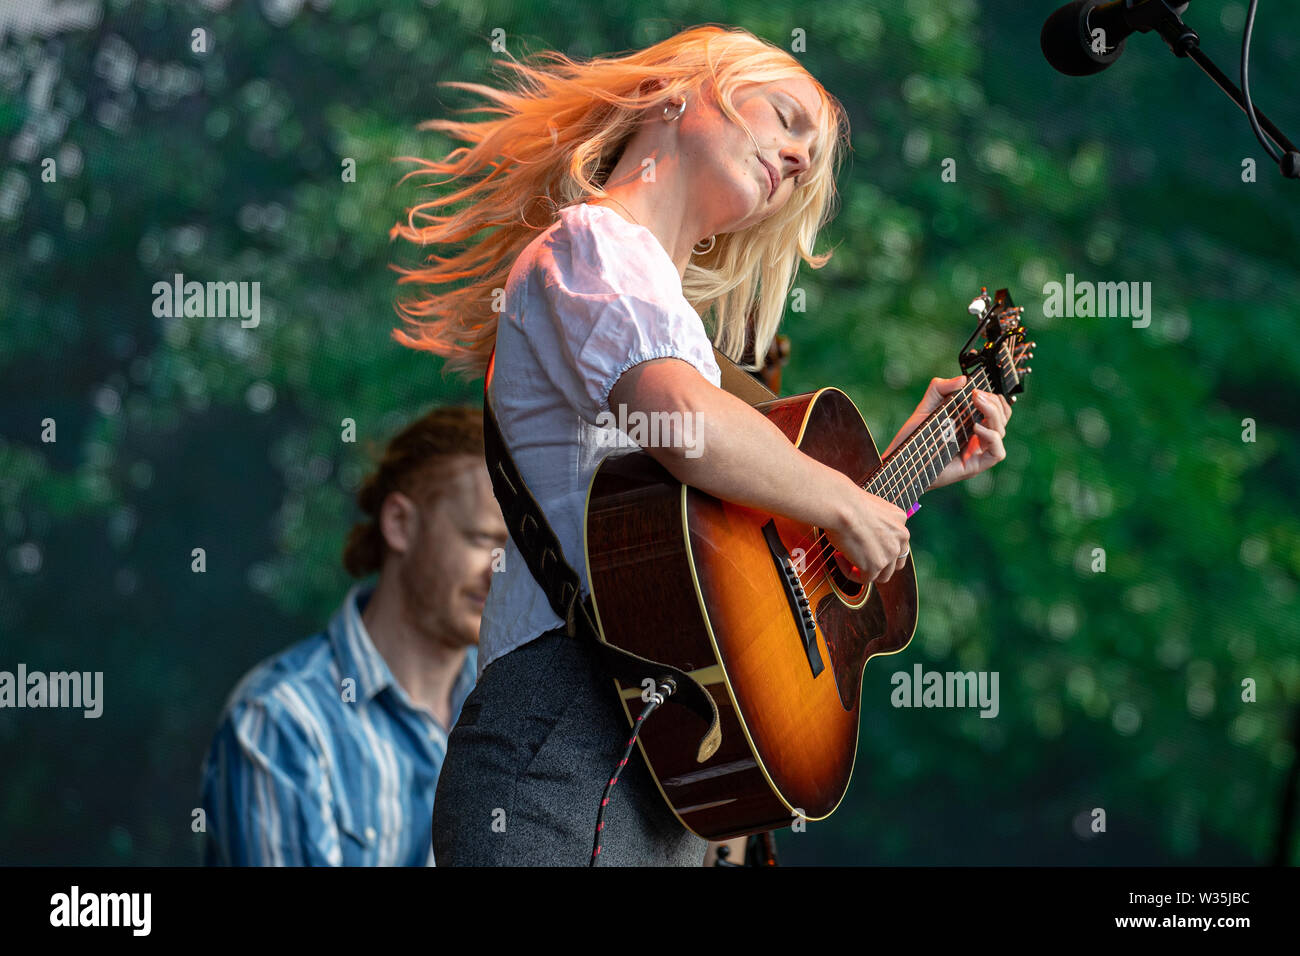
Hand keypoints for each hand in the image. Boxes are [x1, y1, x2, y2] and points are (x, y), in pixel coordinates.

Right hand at [823, 482, 910, 584]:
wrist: (841, 505)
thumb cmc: (847, 502)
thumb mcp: (870, 508)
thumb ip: (875, 522)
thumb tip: (864, 533)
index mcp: (900, 519)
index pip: (899, 542)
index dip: (881, 547)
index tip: (864, 544)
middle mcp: (901, 537)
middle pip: (895, 562)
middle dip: (877, 564)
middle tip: (857, 557)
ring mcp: (890, 552)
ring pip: (882, 575)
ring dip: (864, 570)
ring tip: (845, 557)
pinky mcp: (876, 565)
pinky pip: (864, 579)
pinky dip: (849, 572)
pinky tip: (838, 558)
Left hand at [887, 376, 1011, 490]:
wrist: (903, 457)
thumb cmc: (915, 435)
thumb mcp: (927, 405)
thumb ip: (940, 388)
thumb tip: (963, 379)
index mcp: (972, 423)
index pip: (997, 409)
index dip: (995, 398)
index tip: (978, 389)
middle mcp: (978, 437)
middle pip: (1002, 418)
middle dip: (994, 402)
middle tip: (976, 394)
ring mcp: (978, 452)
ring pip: (1002, 432)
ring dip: (993, 414)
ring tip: (976, 403)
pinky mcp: (975, 466)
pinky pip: (998, 453)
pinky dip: (993, 438)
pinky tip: (977, 428)